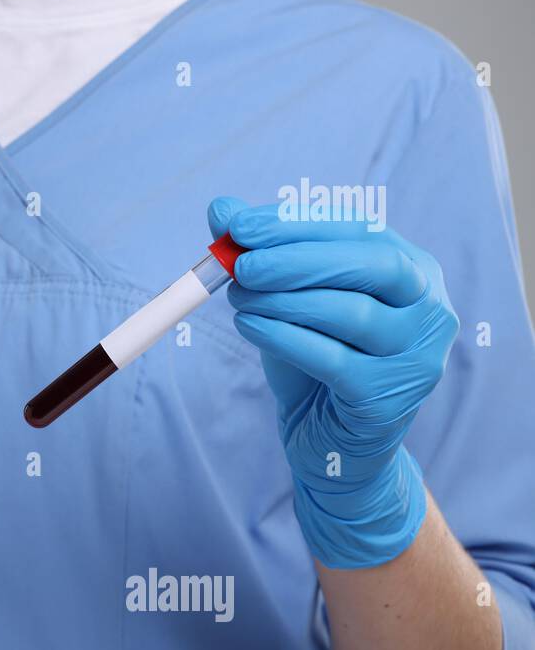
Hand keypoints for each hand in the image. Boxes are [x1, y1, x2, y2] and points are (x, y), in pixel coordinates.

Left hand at [208, 197, 459, 567]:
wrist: (331, 440)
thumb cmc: (313, 358)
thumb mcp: (286, 302)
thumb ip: (260, 254)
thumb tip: (220, 209)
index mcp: (411, 270)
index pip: (361, 231)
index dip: (299, 224)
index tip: (241, 225)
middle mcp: (428, 308)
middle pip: (370, 266)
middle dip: (297, 259)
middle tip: (240, 262)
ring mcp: (416, 356)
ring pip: (350, 313)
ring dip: (283, 300)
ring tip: (237, 296)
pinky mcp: (388, 399)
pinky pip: (331, 360)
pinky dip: (283, 338)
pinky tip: (248, 325)